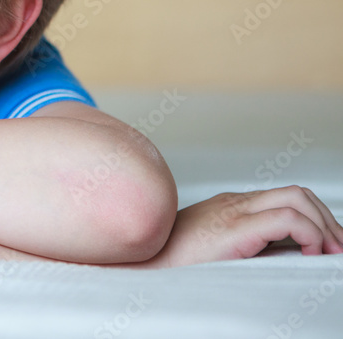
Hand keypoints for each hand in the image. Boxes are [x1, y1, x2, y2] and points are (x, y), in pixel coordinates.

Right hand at [145, 186, 342, 267]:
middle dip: (327, 221)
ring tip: (328, 253)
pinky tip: (309, 254)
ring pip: (297, 199)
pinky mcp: (233, 227)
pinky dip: (309, 233)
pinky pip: (286, 218)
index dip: (315, 220)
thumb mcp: (214, 253)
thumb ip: (243, 248)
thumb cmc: (170, 267)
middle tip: (337, 250)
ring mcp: (233, 211)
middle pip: (297, 193)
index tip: (326, 249)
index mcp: (230, 208)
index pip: (284, 199)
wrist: (138, 267)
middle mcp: (234, 203)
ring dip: (324, 226)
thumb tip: (283, 260)